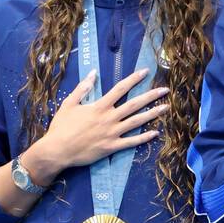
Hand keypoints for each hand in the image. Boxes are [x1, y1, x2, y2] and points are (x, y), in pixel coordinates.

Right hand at [27, 68, 169, 181]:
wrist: (57, 150)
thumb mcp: (69, 104)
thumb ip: (82, 88)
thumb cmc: (61, 127)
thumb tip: (93, 73)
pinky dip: (144, 138)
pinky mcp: (111, 147)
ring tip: (166, 108)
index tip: (146, 72)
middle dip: (151, 96)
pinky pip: (131, 142)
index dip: (134, 79)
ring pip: (136, 122)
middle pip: (134, 104)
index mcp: (99, 106)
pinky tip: (155, 133)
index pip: (120, 89)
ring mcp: (112, 133)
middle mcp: (109, 118)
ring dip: (152, 114)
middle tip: (165, 90)